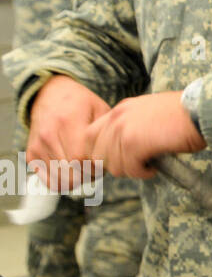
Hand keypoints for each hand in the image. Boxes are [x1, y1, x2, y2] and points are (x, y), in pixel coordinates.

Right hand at [26, 75, 110, 189]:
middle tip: (98, 166)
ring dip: (78, 180)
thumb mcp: (100, 109)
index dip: (96, 167)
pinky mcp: (31, 155)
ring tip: (87, 167)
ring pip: (60, 181)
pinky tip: (74, 170)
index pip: (80, 159)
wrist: (51, 95)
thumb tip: (113, 157)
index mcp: (68, 122)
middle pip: (70, 173)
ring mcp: (37, 146)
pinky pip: (49, 181)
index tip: (105, 162)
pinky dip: (64, 181)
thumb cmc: (81, 104)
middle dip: (89, 175)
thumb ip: (106, 132)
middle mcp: (48, 135)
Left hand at [85, 91, 205, 179]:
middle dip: (114, 165)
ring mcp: (123, 130)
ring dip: (131, 170)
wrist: (201, 111)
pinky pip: (129, 169)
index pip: (90, 137)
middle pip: (97, 154)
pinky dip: (141, 173)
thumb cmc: (184, 114)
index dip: (100, 154)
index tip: (117, 162)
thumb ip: (132, 126)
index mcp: (121, 109)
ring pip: (113, 165)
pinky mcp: (134, 144)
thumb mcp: (151, 113)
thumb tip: (122, 151)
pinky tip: (153, 168)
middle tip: (135, 166)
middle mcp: (117, 117)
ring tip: (148, 166)